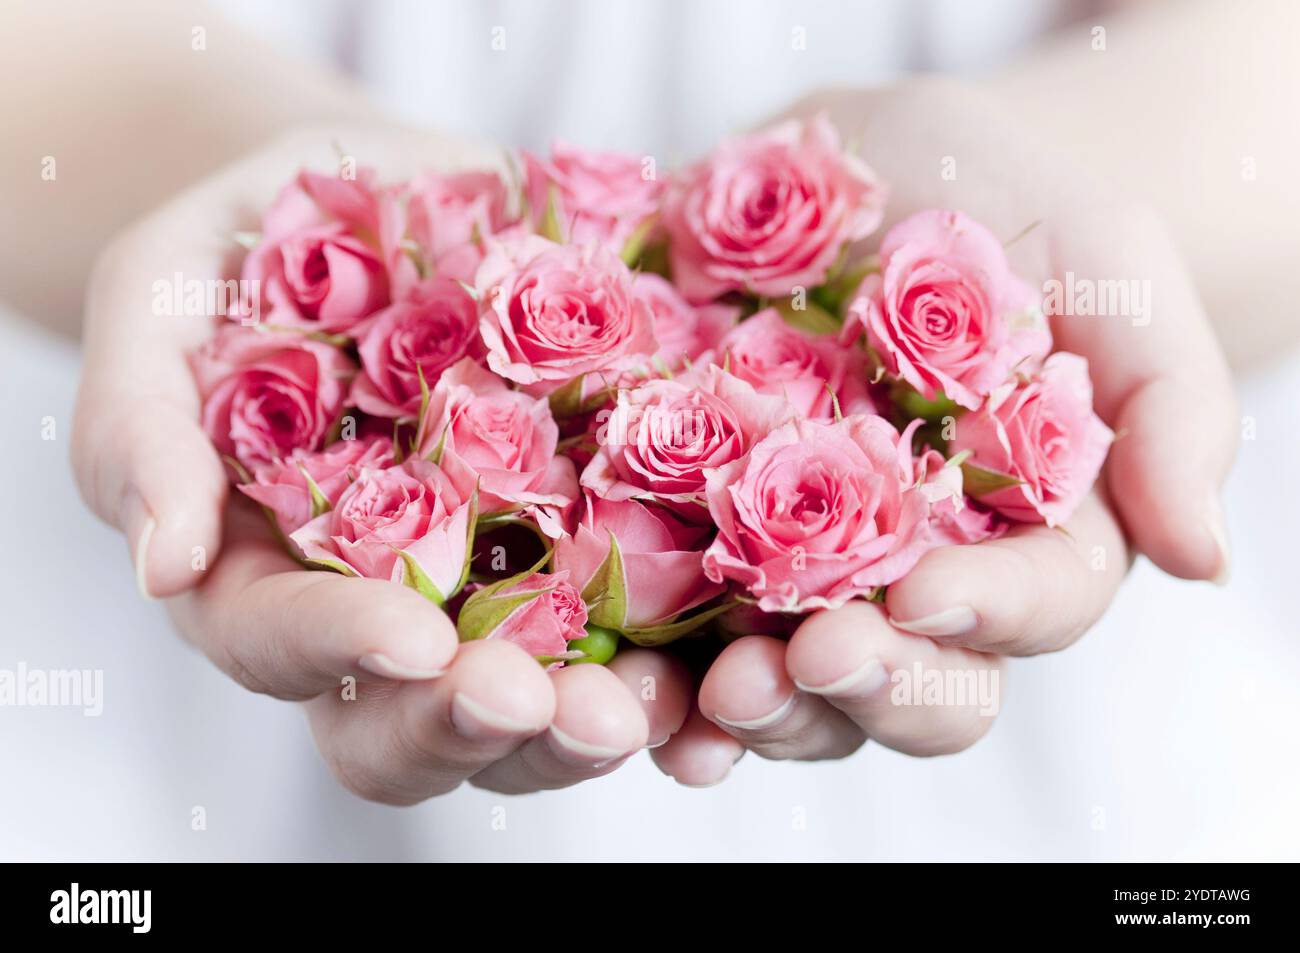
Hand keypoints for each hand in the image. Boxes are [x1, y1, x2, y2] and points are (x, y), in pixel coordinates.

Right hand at [71, 124, 692, 801]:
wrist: (386, 193)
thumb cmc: (255, 247)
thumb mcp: (161, 300)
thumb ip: (139, 427)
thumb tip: (165, 566)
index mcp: (267, 574)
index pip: (283, 647)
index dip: (341, 652)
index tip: (414, 639)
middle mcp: (386, 610)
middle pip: (417, 723)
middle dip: (478, 726)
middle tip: (545, 704)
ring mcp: (499, 588)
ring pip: (537, 710)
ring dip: (590, 725)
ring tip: (642, 702)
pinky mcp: (596, 546)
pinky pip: (645, 631)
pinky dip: (683, 663)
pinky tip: (726, 658)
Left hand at [652, 79, 1237, 781]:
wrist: (853, 162)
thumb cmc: (995, 205)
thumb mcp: (1108, 266)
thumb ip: (1168, 406)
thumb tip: (1205, 559)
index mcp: (1029, 528)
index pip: (1032, 608)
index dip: (986, 617)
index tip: (925, 595)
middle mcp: (917, 572)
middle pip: (915, 684)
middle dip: (866, 686)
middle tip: (808, 658)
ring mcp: (802, 567)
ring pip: (800, 686)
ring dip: (761, 708)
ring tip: (715, 694)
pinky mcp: (698, 536)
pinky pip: (681, 635)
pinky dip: (663, 683)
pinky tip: (640, 700)